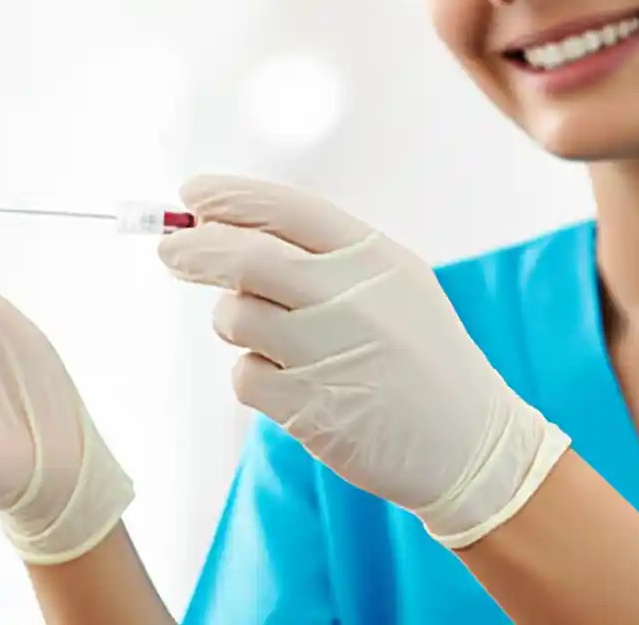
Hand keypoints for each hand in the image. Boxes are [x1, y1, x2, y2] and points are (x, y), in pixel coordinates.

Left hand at [159, 175, 570, 548]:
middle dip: (194, 250)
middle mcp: (351, 299)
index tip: (191, 195)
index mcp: (375, 258)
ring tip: (273, 335)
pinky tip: (295, 383)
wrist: (468, 443)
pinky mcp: (309, 408)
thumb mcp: (395, 283)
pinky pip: (245, 376)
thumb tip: (224, 228)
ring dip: (234, 321)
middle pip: (245, 259)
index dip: (232, 197)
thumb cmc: (420, 354)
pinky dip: (255, 375)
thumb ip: (323, 254)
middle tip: (170, 250)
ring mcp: (328, 354)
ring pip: (235, 318)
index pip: (288, 210)